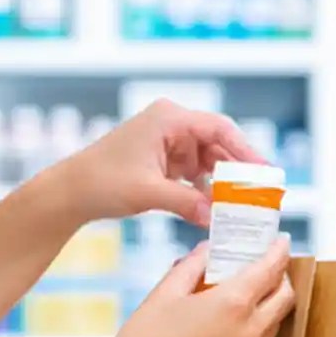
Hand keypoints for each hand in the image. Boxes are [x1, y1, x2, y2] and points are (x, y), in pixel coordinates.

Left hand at [47, 98, 264, 226]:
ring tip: (242, 203)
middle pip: (217, 143)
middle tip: (262, 192)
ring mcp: (166, 141)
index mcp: (168, 118)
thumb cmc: (101, 182)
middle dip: (237, 169)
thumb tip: (216, 218)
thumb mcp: (148, 193)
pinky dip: (204, 187)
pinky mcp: (161, 159)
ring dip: (221, 180)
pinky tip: (215, 206)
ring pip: (207, 158)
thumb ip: (186, 202)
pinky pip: (193, 170)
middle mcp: (170, 124)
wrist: (70, 191)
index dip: (246, 150)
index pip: (219, 129)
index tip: (265, 172)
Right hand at [99, 235, 293, 336]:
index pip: (271, 269)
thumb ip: (192, 266)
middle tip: (265, 270)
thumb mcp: (165, 293)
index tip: (280, 242)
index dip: (279, 251)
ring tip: (238, 304)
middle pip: (285, 299)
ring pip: (272, 327)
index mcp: (232, 303)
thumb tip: (208, 250)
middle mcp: (249, 333)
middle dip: (280, 280)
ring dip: (265, 310)